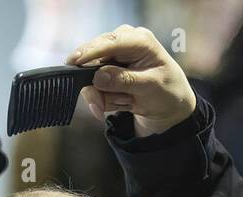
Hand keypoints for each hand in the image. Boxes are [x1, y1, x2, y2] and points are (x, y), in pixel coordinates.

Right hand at [67, 24, 196, 136]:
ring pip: (90, 78)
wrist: (168, 102)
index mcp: (139, 40)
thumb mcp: (150, 86)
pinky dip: (105, 100)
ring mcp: (112, 57)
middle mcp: (122, 43)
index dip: (90, 51)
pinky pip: (93, 88)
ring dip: (105, 97)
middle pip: (93, 61)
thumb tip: (97, 77)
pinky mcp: (105, 70)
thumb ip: (125, 80)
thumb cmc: (166, 89)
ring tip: (127, 102)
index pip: (110, 42)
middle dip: (97, 88)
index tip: (74, 62)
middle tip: (100, 109)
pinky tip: (122, 102)